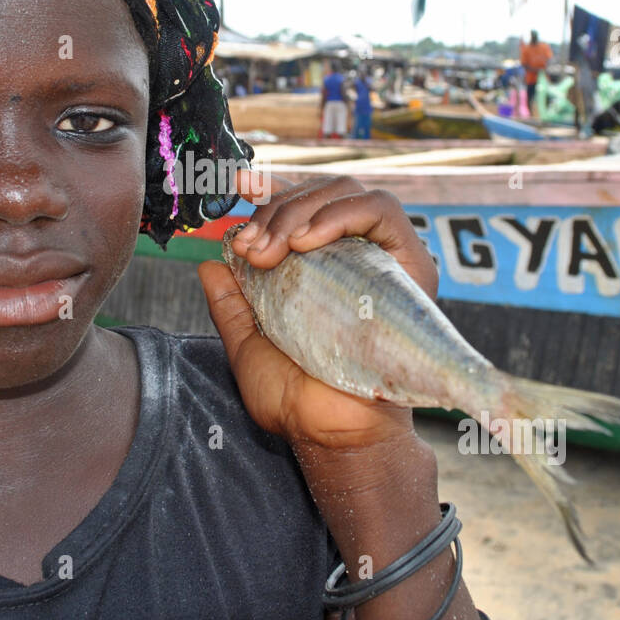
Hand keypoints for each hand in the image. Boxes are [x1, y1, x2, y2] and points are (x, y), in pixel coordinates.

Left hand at [197, 168, 438, 454]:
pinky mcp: (410, 264)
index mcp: (322, 267)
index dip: (271, 188)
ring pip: (347, 191)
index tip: (238, 187)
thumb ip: (230, 303)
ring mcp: (384, 257)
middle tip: (251, 246)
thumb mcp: (247, 344)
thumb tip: (208, 262)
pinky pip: (381, 210)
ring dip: (301, 210)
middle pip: (320, 192)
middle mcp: (355, 255)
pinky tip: (306, 241)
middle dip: (275, 209)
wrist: (332, 432)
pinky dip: (338, 213)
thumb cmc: (296, 398)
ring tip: (273, 247)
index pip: (302, 206)